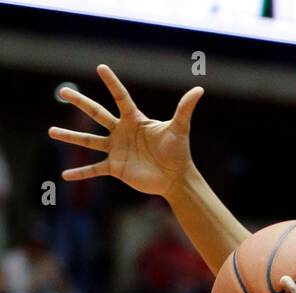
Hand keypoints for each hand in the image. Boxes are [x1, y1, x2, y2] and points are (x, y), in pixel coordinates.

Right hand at [49, 64, 202, 197]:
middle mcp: (121, 132)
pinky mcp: (116, 168)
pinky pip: (94, 169)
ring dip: (70, 137)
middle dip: (80, 103)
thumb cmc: (178, 152)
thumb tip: (199, 89)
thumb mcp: (179, 129)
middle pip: (96, 114)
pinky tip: (65, 176)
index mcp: (134, 120)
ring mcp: (116, 149)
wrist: (176, 177)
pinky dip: (81, 173)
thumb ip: (185, 109)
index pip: (121, 97)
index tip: (101, 67)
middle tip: (63, 92)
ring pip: (89, 141)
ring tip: (51, 131)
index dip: (112, 83)